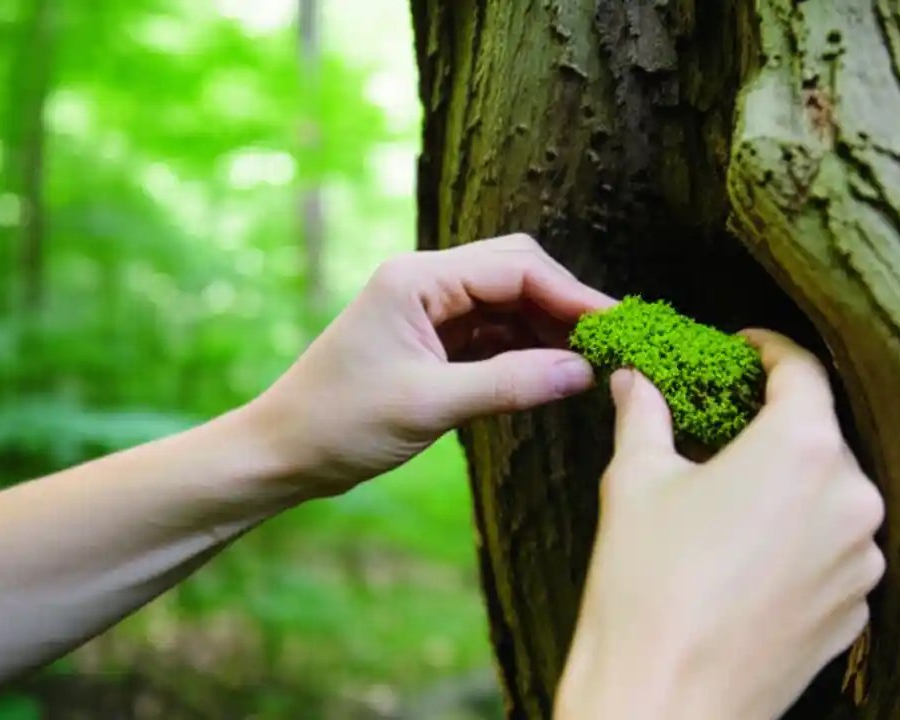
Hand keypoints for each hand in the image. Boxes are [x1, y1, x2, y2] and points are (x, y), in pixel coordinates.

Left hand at [249, 234, 614, 496]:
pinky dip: (527, 348)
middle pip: (518, 272)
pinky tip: (553, 371)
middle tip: (611, 341)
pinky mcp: (434, 339)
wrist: (284, 453)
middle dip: (565, 303)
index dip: (572, 295)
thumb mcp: (430, 405)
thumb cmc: (340, 424)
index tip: (616, 326)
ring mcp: (430, 309)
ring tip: (591, 360)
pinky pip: (495, 332)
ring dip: (549, 327)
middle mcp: (426, 281)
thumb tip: (584, 372)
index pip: (516, 269)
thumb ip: (510, 384)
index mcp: (417, 279)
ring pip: (510, 302)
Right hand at [555, 330, 884, 719]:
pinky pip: (835, 553)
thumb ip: (644, 416)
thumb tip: (634, 381)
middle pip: (821, 435)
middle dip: (774, 426)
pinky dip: (801, 542)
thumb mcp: (634, 484)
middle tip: (725, 427)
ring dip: (790, 488)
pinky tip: (750, 558)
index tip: (743, 351)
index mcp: (803, 448)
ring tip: (732, 503)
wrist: (663, 707)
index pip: (803, 371)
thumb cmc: (645, 588)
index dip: (770, 351)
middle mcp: (852, 499)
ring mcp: (861, 561)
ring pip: (831, 497)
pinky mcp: (856, 611)